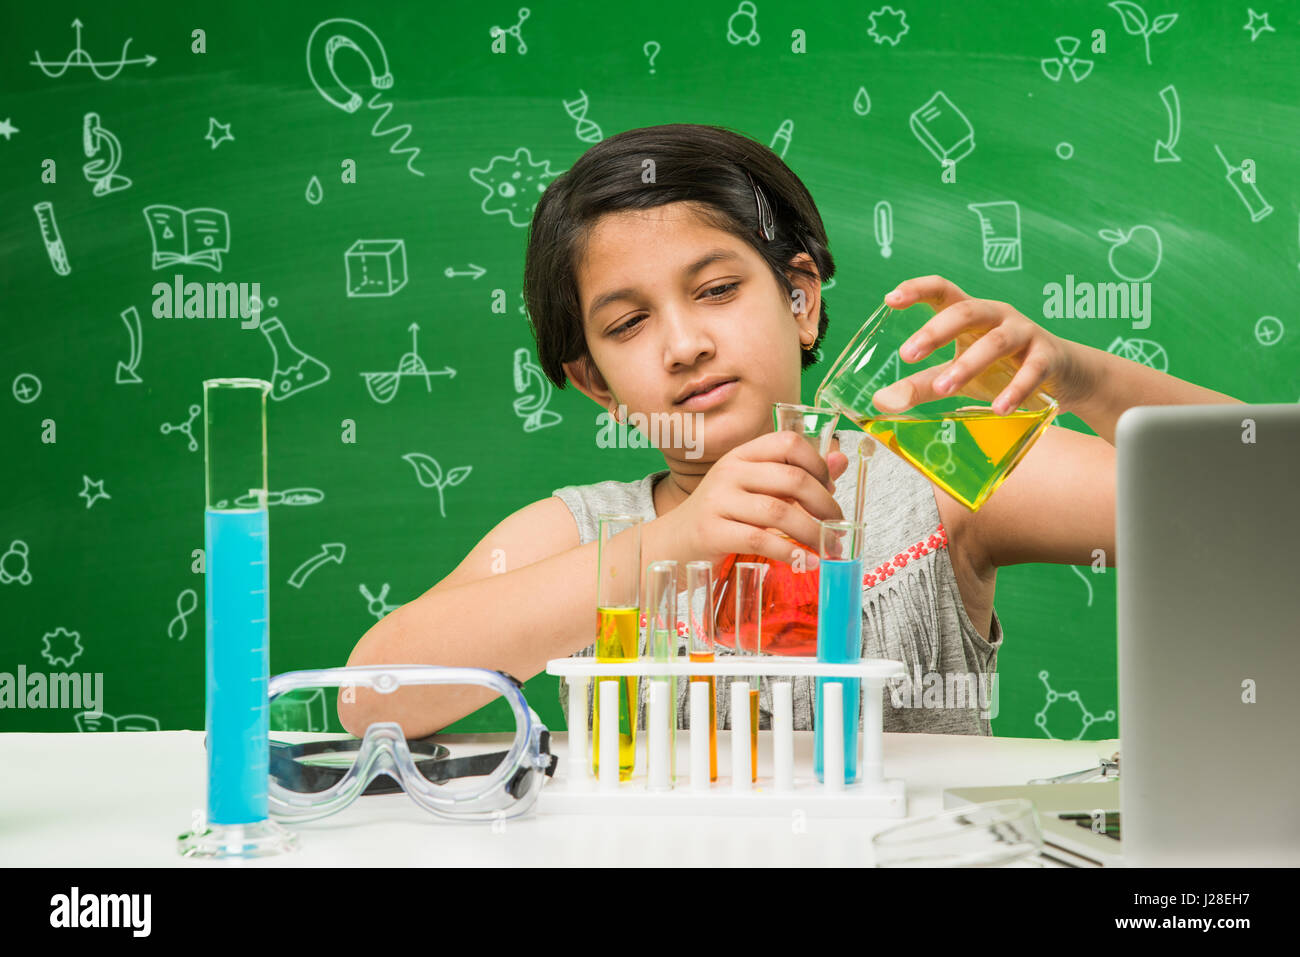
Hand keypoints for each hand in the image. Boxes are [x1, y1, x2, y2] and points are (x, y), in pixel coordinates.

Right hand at [653, 430, 847, 568]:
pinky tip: (806, 561)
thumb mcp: (755, 489)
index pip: (788, 442)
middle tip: (838, 526)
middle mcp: (729, 471)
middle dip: (825, 504)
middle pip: (791, 478)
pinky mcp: (711, 531)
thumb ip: (795, 475)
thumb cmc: (720, 515)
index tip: (831, 489)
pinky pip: (759, 540)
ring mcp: (718, 500)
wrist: (671, 543)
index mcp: (742, 455)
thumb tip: (841, 460)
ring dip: (813, 533)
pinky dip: (790, 553)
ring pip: (779, 511)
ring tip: (829, 549)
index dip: (818, 464)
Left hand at [871, 276, 1093, 415]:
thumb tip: (881, 401)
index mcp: (971, 316)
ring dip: (968, 365)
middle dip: (935, 332)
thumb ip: (924, 385)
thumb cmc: (1001, 372)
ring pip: (995, 342)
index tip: (890, 299)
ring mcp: (1025, 334)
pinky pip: (1032, 370)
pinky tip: (999, 408)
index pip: (943, 291)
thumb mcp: (959, 377)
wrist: (1064, 380)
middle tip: (907, 355)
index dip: (918, 289)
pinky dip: (1015, 389)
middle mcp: (997, 317)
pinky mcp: (1048, 357)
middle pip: (965, 312)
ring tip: (945, 388)